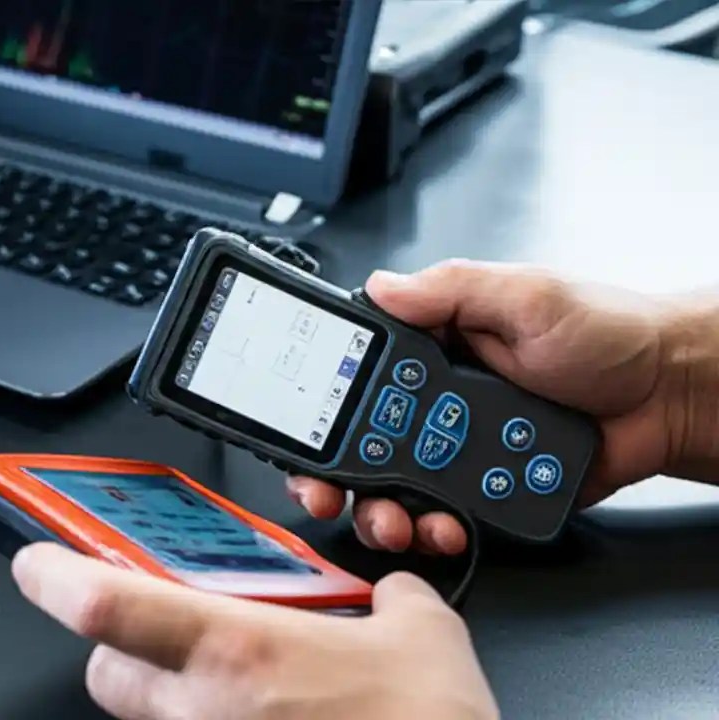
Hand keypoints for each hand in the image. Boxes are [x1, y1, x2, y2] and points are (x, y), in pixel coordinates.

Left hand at [12, 543, 497, 719]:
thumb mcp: (424, 640)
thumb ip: (394, 599)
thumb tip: (394, 592)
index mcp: (235, 650)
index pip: (102, 605)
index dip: (52, 575)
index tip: (34, 558)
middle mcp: (204, 711)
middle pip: (105, 672)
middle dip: (119, 644)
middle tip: (163, 627)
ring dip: (172, 695)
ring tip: (231, 683)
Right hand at [289, 260, 693, 554]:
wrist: (671, 396)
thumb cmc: (610, 333)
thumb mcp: (527, 294)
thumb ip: (452, 289)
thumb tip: (381, 287)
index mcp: (432, 348)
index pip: (352, 377)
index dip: (319, 410)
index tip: (302, 437)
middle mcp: (433, 402)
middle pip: (357, 448)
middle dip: (334, 480)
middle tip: (330, 495)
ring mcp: (456, 450)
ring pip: (394, 493)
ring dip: (383, 515)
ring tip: (400, 521)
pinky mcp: (485, 492)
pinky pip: (445, 520)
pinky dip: (437, 533)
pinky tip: (448, 528)